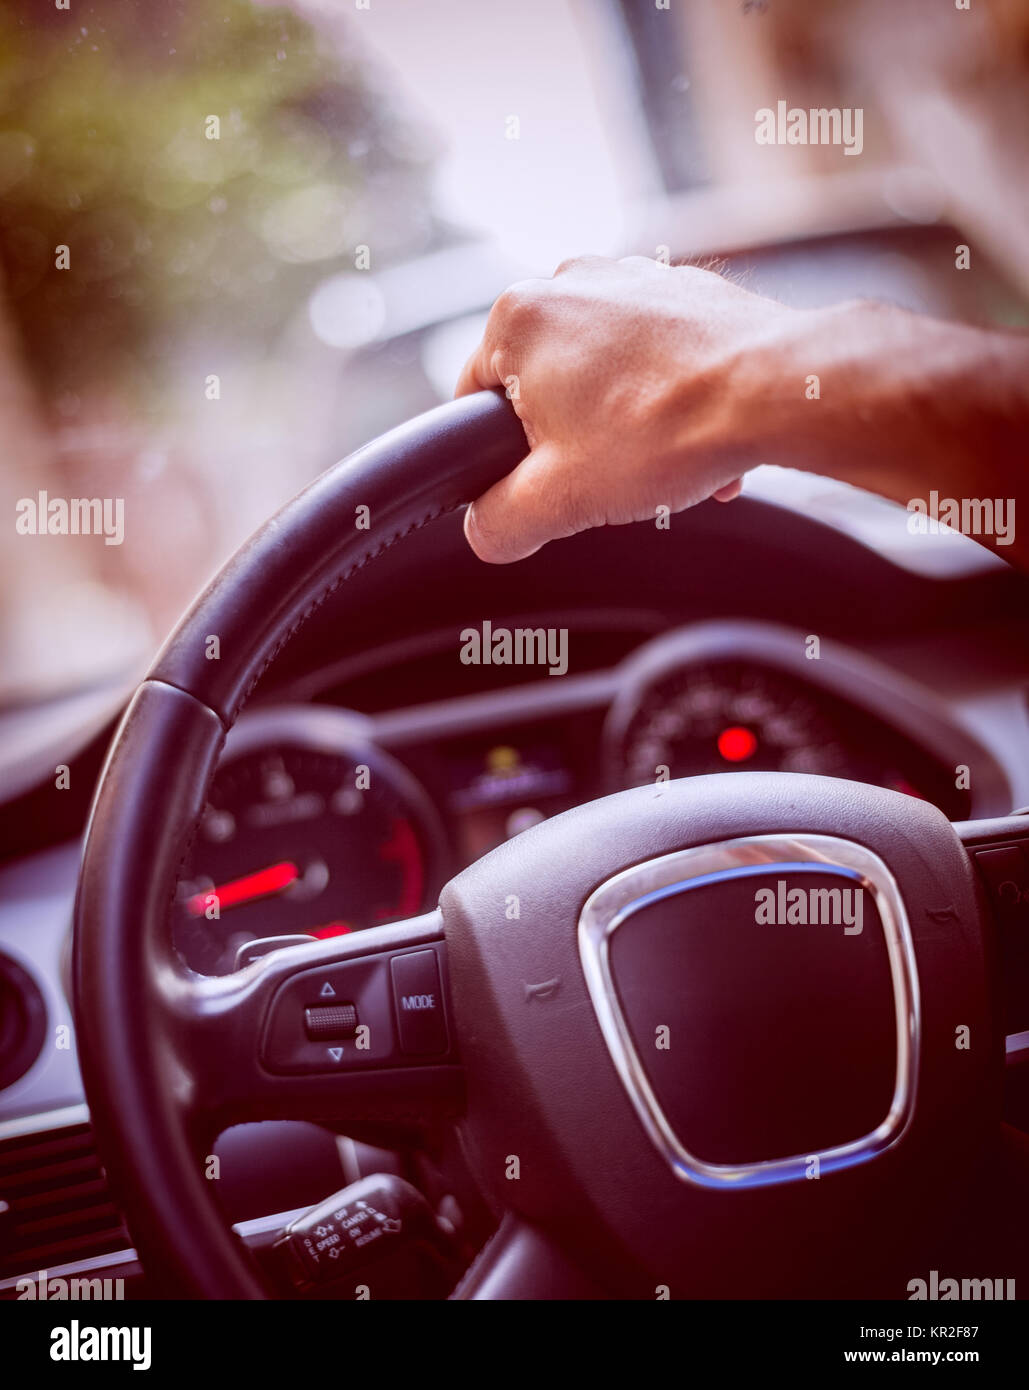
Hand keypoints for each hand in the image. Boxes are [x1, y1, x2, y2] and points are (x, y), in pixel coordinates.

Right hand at [454, 255, 801, 562]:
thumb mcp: (560, 501)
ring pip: (603, 375)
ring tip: (661, 462)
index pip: (475, 397)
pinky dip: (666, 400)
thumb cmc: (669, 429)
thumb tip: (485, 531)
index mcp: (518, 318)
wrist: (775, 392)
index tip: (541, 481)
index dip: (502, 454)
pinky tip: (694, 439)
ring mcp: (630, 279)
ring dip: (626, 426)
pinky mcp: (682, 291)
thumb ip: (500, 522)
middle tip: (610, 477)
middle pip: (546, 389)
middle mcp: (570, 282)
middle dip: (576, 442)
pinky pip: (654, 356)